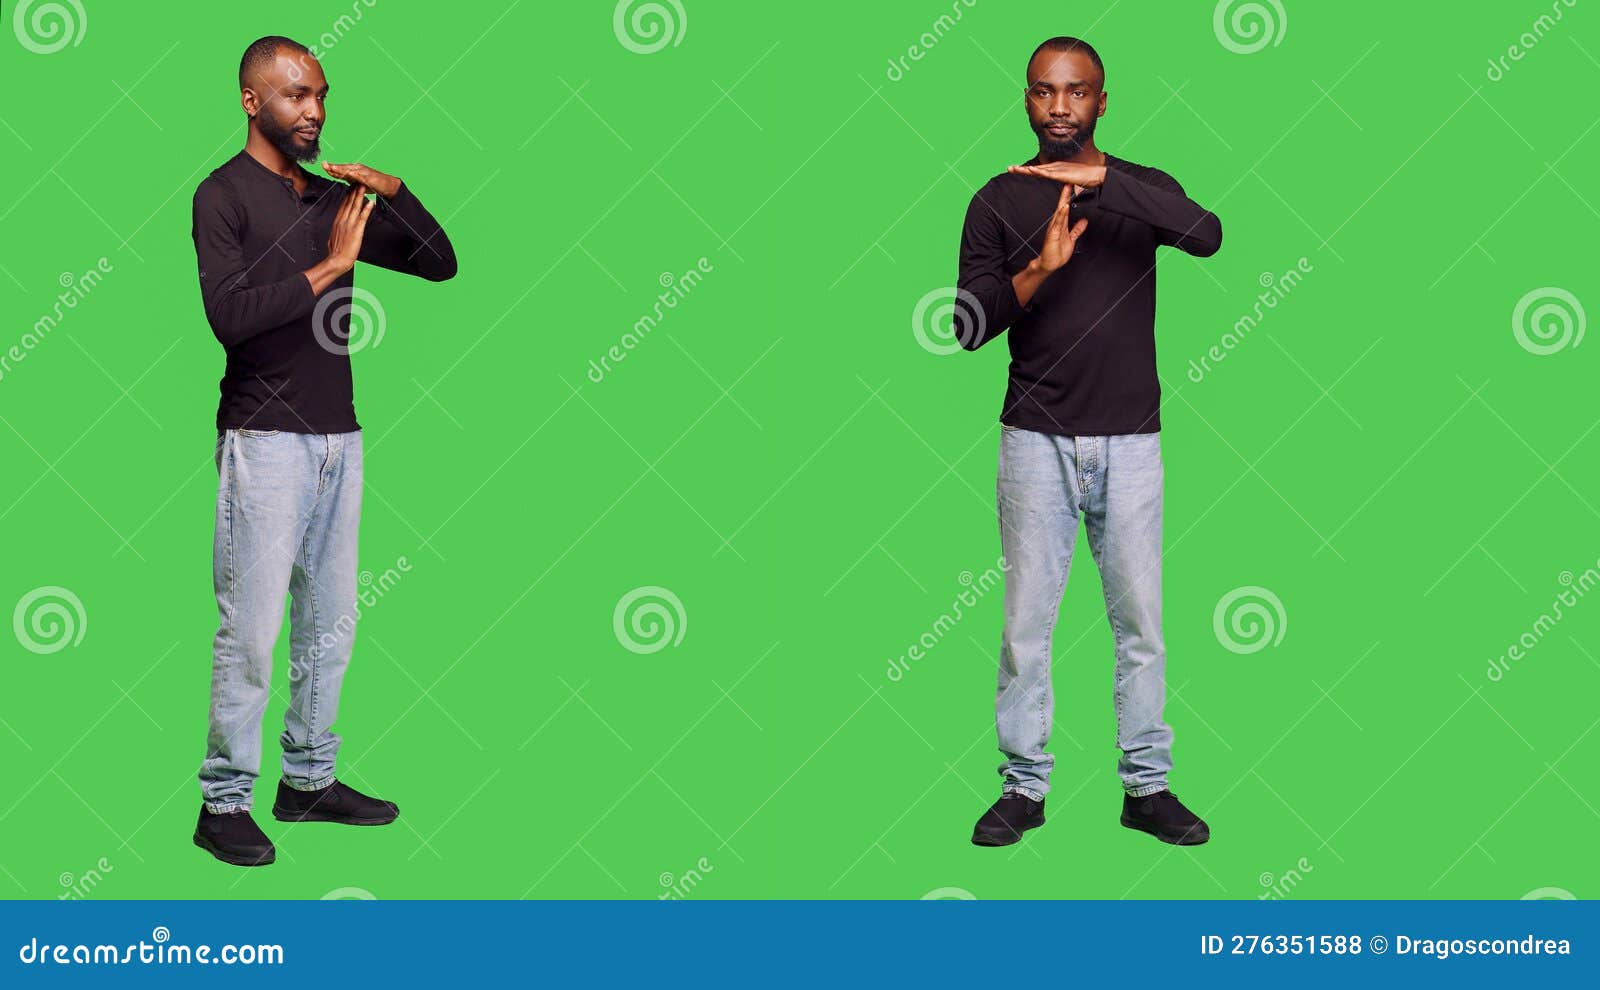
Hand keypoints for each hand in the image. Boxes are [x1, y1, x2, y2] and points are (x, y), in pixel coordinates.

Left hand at [321, 160, 401, 198]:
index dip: (332, 168)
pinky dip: (352, 174)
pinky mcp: (368, 176)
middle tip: (324, 164)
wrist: (387, 185)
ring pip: (349, 170)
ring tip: (332, 167)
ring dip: (340, 168)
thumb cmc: (373, 184)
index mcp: (353, 171)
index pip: (340, 170)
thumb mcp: (358, 183)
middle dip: (333, 166)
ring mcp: (363, 172)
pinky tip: (347, 173)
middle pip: (342, 168)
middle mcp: (357, 169)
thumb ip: (350, 181)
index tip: (323, 166)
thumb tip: (342, 180)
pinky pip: (359, 175)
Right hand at [325, 182, 374, 273]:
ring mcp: (349, 224)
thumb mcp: (334, 237)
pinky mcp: (356, 230)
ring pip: (355, 207)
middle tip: (357, 181)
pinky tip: (370, 202)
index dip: (348, 196)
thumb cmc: (336, 251)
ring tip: (363, 186)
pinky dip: (366, 209)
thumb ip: (338, 230)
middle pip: (349, 203)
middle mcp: (343, 220)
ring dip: (360, 196)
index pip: (343, 205)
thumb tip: (338, 228)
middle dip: (353, 191)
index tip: (351, 188)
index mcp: (338, 221)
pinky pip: (362, 217)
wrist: (337, 259)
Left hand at [1007, 161, 1106, 187]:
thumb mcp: (1071, 181)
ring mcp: (1058, 170)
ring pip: (1039, 169)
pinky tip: (1031, 170)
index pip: (1038, 170)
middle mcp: (1055, 168)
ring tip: (1015, 169)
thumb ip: (1065, 182)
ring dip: (1027, 169)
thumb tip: (1064, 186)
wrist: (1095, 175)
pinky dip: (1039, 171)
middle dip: (1022, 169)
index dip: (1027, 170)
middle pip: (1035, 168)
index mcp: (1056, 170)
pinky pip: (1048, 173)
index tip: (1017, 170)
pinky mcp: (1062, 174)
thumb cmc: (1085, 178)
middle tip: (1009, 168)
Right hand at [1010, 183, 1086, 306]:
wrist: (1049, 263)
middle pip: (1062, 205)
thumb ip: (1077, 229)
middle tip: (1069, 181)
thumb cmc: (1057, 252)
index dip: (1069, 197)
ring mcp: (1054, 227)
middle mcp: (1056, 223)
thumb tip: (1084, 221)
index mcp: (1061, 224)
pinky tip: (1064, 207)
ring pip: (1059, 211)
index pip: (1065, 207)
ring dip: (1063, 200)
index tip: (1073, 186)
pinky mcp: (1052, 233)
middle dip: (1065, 194)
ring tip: (1067, 190)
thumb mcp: (1071, 239)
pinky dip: (1061, 214)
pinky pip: (1057, 222)